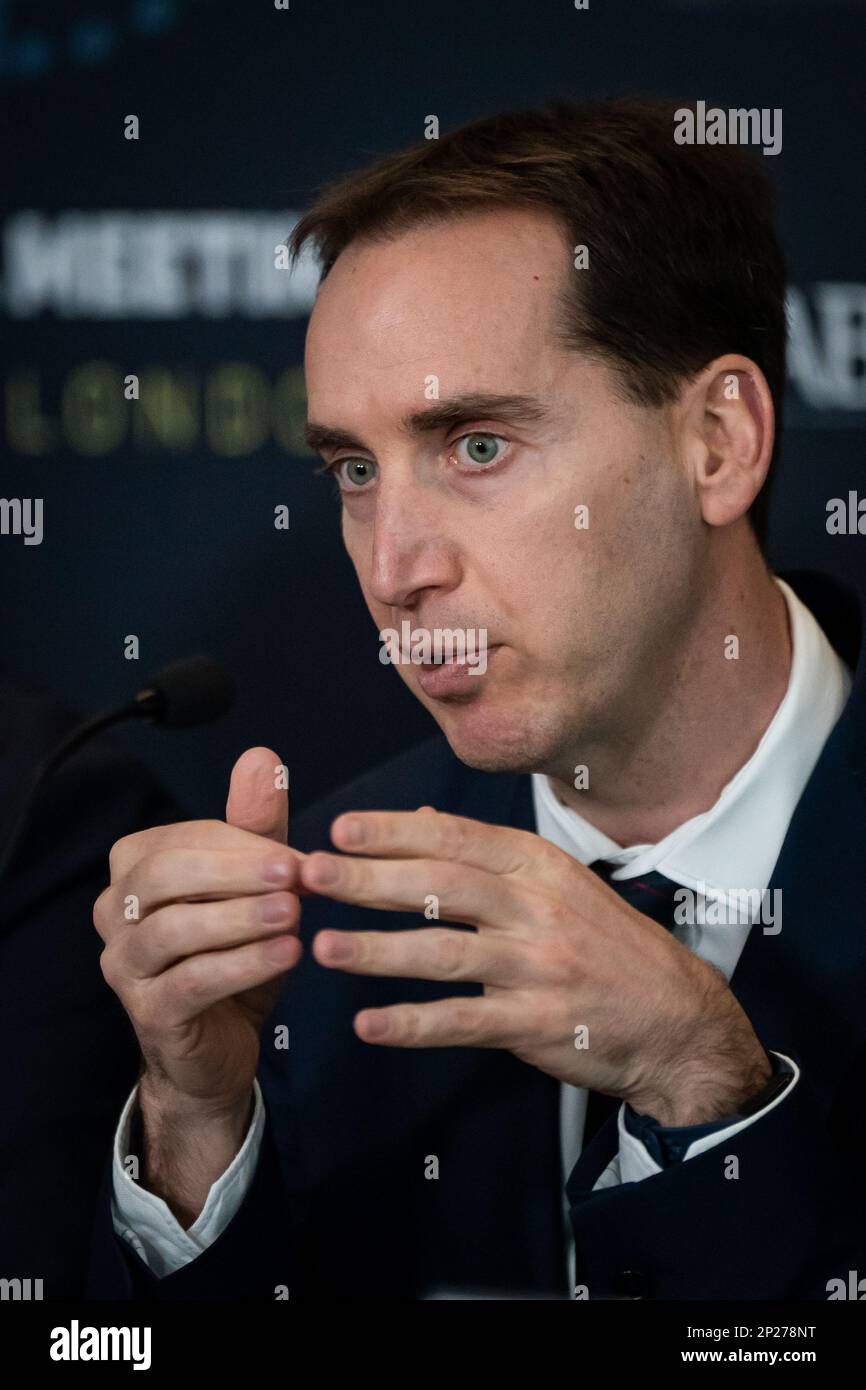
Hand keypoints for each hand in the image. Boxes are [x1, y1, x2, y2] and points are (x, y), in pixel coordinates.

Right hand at [94, 747, 304, 1221]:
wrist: (220, 1044)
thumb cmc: (236, 949)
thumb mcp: (254, 886)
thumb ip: (256, 826)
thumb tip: (262, 757)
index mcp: (135, 866)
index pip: (185, 837)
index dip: (245, 842)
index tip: (302, 855)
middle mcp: (113, 909)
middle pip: (166, 873)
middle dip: (235, 869)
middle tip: (296, 872)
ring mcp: (123, 963)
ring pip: (173, 929)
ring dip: (239, 917)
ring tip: (295, 913)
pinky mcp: (147, 1011)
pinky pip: (191, 981)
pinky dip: (242, 964)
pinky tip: (288, 954)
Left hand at [301, 809, 771, 1126]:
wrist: (677, 1019)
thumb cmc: (608, 945)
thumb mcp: (561, 883)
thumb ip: (492, 855)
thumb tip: (425, 820)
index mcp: (539, 866)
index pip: (456, 838)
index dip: (395, 831)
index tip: (341, 828)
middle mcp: (537, 908)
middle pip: (440, 887)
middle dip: (368, 878)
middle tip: (308, 874)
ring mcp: (537, 967)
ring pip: (442, 952)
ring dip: (376, 950)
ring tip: (321, 946)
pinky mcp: (536, 1024)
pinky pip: (462, 1021)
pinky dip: (412, 1023)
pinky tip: (368, 1024)